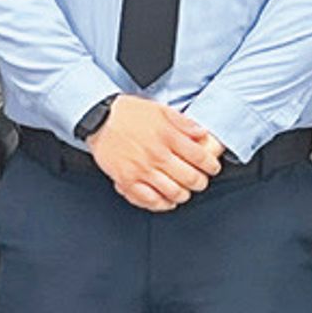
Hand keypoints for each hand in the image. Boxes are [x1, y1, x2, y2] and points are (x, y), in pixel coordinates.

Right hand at [88, 95, 221, 212]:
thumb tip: (202, 133)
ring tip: (185, 190)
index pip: (199, 157)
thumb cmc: (128, 113)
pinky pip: (150, 200)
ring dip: (184, 194)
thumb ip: (183, 122)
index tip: (212, 167)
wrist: (99, 119)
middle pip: (190, 178)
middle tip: (200, 180)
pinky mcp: (128, 180)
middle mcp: (157, 154)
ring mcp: (142, 169)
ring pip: (174, 192)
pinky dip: (162, 204)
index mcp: (167, 135)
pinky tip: (167, 200)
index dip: (211, 165)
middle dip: (201, 182)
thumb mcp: (159, 109)